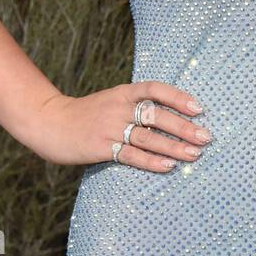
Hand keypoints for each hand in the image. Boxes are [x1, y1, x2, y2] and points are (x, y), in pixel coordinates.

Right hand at [31, 81, 210, 172]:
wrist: (49, 122)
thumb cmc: (87, 114)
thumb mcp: (112, 100)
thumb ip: (136, 104)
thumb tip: (172, 115)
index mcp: (123, 92)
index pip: (156, 89)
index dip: (178, 97)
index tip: (199, 108)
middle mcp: (119, 107)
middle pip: (158, 116)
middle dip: (184, 127)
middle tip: (206, 137)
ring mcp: (110, 128)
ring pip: (148, 138)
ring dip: (174, 147)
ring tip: (194, 154)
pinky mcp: (101, 147)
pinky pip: (131, 156)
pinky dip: (151, 161)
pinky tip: (168, 166)